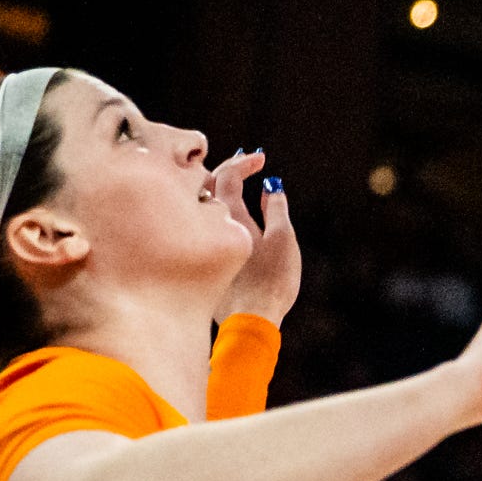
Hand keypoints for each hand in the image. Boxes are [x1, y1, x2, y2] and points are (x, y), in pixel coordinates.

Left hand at [211, 152, 300, 324]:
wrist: (251, 321)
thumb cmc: (271, 280)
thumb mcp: (283, 238)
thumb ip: (276, 208)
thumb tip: (271, 187)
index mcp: (228, 217)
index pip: (228, 175)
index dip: (245, 162)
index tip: (262, 159)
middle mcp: (205, 226)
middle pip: (206, 185)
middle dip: (228, 170)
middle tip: (248, 166)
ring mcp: (197, 243)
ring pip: (199, 206)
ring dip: (218, 190)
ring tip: (237, 185)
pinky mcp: (198, 261)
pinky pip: (199, 225)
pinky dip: (214, 212)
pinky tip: (227, 217)